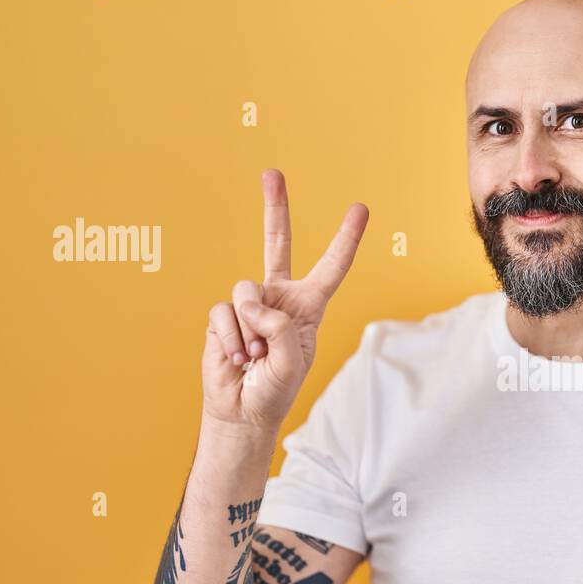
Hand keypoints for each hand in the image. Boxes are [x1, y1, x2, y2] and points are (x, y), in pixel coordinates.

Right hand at [202, 168, 368, 431]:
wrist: (242, 411)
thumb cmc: (275, 389)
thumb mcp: (292, 362)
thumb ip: (279, 327)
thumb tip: (251, 302)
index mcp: (308, 307)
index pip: (331, 268)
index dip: (345, 239)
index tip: (360, 208)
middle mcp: (278, 298)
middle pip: (277, 244)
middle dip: (275, 208)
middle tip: (272, 173)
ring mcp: (249, 304)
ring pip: (246, 291)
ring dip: (250, 328)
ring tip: (255, 355)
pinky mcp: (223, 315)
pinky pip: (223, 312)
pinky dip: (230, 338)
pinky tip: (237, 358)